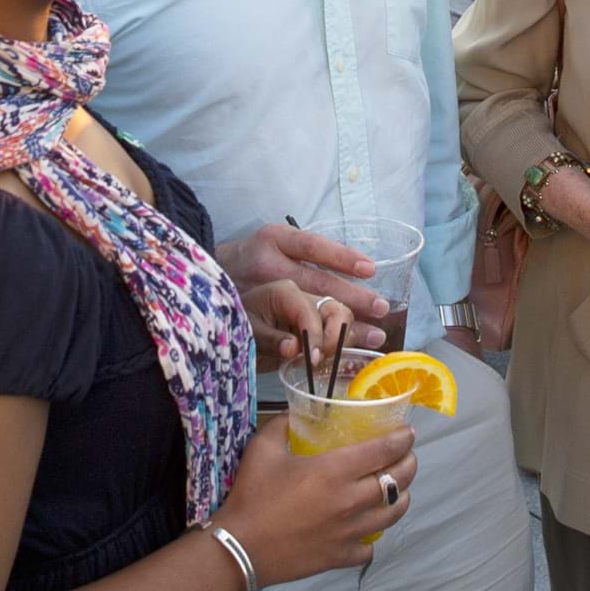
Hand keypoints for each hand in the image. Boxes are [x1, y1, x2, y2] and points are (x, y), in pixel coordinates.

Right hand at [212, 414, 418, 586]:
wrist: (240, 549)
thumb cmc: (252, 495)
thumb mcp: (262, 448)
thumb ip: (282, 425)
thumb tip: (295, 413)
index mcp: (335, 470)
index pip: (384, 450)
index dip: (402, 439)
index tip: (407, 433)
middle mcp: (351, 500)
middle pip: (398, 480)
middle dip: (409, 464)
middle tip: (406, 457)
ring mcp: (350, 531)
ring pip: (394, 513)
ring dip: (401, 497)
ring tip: (398, 490)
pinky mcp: (342, 556)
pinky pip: (370, 546)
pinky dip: (372, 536)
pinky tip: (366, 528)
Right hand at [219, 222, 390, 347]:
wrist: (208, 278)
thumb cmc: (255, 260)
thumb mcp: (277, 246)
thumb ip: (308, 256)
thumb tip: (360, 270)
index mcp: (275, 240)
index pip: (312, 246)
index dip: (341, 257)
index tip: (370, 268)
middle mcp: (266, 265)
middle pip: (315, 281)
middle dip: (352, 298)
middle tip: (381, 308)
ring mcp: (257, 293)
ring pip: (305, 311)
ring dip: (340, 325)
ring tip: (371, 334)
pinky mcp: (250, 320)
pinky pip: (281, 334)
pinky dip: (307, 342)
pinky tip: (330, 350)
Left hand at [244, 281, 350, 377]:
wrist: (233, 331)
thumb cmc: (237, 327)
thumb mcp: (248, 333)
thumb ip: (271, 340)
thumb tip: (294, 348)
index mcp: (285, 292)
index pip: (310, 311)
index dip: (315, 336)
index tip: (313, 359)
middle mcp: (305, 299)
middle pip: (338, 311)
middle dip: (335, 337)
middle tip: (319, 359)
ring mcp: (314, 313)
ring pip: (343, 324)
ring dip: (338, 345)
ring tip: (317, 363)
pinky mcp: (318, 329)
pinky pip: (338, 337)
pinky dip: (337, 351)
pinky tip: (322, 365)